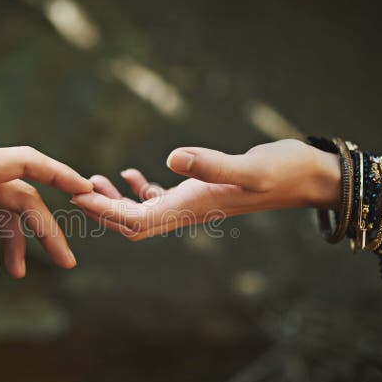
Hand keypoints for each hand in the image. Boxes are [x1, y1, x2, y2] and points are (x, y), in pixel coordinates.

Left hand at [71, 139, 340, 240]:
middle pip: (131, 223)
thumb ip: (212, 164)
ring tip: (92, 180)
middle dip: (100, 210)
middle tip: (73, 190)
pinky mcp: (201, 193)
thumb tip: (171, 158)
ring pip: (143, 214)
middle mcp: (188, 211)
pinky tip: (130, 175)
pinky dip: (139, 191)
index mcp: (191, 207)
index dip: (103, 209)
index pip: (135, 219)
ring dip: (115, 202)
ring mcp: (194, 204)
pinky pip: (161, 201)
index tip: (76, 194)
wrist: (309, 176)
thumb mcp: (248, 166)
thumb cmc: (283, 171)